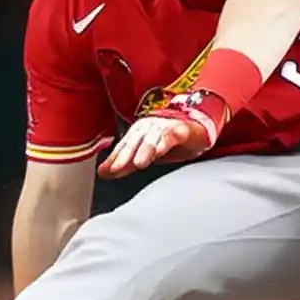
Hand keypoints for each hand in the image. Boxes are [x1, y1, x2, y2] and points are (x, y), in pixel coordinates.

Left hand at [97, 91, 227, 178]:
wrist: (196, 129)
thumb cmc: (169, 142)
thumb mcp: (146, 155)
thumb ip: (126, 163)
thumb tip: (103, 173)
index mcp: (137, 132)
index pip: (123, 147)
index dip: (113, 160)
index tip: (104, 172)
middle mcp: (148, 127)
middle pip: (133, 143)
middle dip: (124, 157)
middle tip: (115, 169)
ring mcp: (163, 127)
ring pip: (151, 140)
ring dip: (144, 151)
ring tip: (138, 164)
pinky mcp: (180, 130)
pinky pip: (170, 137)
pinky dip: (164, 144)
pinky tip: (160, 153)